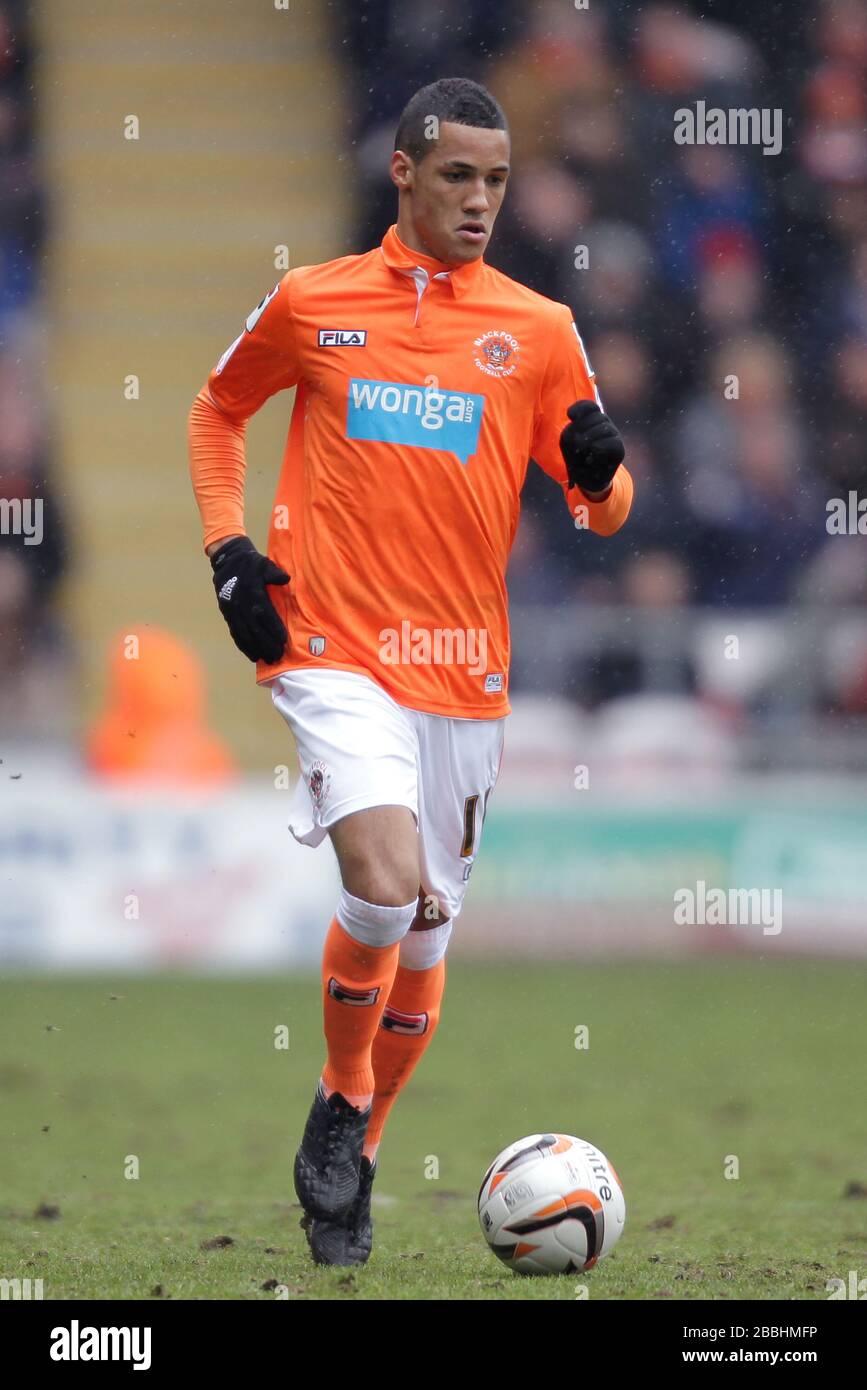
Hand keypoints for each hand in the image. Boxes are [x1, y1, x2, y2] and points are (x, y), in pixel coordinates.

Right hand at [210, 536, 288, 662]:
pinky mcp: (227, 615)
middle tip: (278, 656)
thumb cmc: (251, 564)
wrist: (227, 561)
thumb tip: (286, 579)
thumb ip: (274, 573)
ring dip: (256, 648)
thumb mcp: (264, 563)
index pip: (264, 613)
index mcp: (252, 592)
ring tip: (268, 660)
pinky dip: (244, 646)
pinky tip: (253, 656)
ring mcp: (232, 611)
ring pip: (244, 634)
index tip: (283, 640)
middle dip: (267, 643)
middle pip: (254, 628)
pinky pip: (235, 633)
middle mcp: (241, 604)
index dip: (273, 627)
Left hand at [559, 399, 624, 494]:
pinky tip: (592, 455)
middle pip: (596, 416)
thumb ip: (572, 431)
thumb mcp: (568, 441)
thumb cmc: (576, 457)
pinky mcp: (619, 450)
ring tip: (584, 451)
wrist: (586, 479)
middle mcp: (604, 424)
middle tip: (576, 445)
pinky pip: (613, 442)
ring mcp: (614, 436)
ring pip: (605, 428)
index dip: (580, 408)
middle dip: (583, 428)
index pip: (590, 406)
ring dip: (590, 439)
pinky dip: (600, 447)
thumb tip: (584, 436)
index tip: (570, 416)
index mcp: (591, 419)